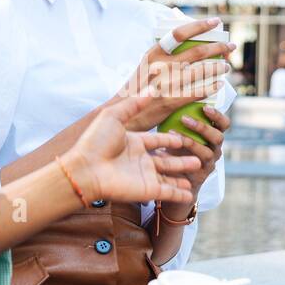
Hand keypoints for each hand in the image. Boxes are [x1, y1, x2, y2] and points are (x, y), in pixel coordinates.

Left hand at [64, 93, 200, 204]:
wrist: (85, 169)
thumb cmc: (95, 141)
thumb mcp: (113, 116)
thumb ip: (133, 104)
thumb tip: (150, 89)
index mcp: (133, 143)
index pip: (156, 140)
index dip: (170, 139)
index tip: (183, 137)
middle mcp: (139, 160)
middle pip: (166, 159)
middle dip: (181, 158)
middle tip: (197, 154)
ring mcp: (144, 177)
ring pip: (169, 176)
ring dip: (183, 175)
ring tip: (199, 170)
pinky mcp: (147, 190)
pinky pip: (168, 193)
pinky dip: (180, 194)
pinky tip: (190, 194)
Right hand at [113, 16, 235, 130]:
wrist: (123, 114)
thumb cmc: (137, 89)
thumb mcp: (145, 66)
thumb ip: (163, 53)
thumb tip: (182, 35)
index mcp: (153, 53)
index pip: (180, 33)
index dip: (201, 25)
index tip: (216, 21)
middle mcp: (160, 66)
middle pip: (197, 51)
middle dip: (219, 47)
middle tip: (231, 46)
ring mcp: (166, 83)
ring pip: (201, 71)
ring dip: (218, 67)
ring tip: (226, 66)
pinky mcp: (171, 101)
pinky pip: (198, 91)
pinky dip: (211, 87)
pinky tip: (219, 84)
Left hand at [175, 104, 231, 194]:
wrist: (173, 175)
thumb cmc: (175, 145)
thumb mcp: (178, 130)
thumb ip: (179, 116)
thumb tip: (169, 95)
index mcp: (214, 134)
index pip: (224, 123)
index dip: (218, 115)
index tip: (205, 106)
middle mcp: (215, 148)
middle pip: (219, 136)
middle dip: (203, 127)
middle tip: (184, 118)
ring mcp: (210, 162)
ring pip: (207, 151)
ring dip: (190, 141)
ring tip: (172, 132)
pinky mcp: (202, 174)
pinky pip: (195, 163)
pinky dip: (180, 156)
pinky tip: (166, 148)